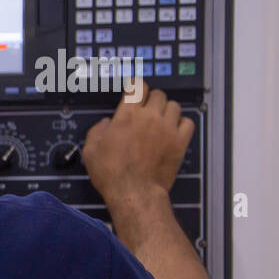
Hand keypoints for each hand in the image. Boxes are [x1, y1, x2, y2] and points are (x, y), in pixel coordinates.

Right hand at [82, 81, 194, 209]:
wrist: (134, 192)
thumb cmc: (112, 173)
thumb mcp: (90, 150)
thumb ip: (96, 131)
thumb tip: (105, 124)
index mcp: (127, 115)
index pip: (138, 86)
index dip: (136, 86)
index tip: (134, 89)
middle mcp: (150, 117)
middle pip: (158, 94)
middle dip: (151, 98)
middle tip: (146, 108)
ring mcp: (168, 129)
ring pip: (174, 105)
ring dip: (166, 109)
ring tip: (160, 119)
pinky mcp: (180, 142)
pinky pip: (188, 122)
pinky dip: (181, 123)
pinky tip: (173, 130)